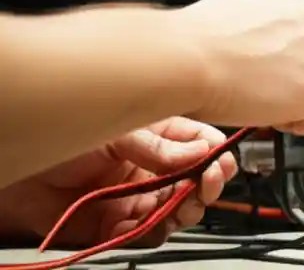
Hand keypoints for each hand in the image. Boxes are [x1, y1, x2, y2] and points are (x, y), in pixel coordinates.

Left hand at [0, 118, 237, 247]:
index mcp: (159, 137)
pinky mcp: (120, 225)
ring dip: (188, 208)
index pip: (202, 144)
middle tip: (206, 184)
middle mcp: (153, 168)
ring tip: (183, 203)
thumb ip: (159, 146)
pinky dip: (156, 230)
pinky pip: (150, 234)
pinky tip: (152, 219)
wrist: (20, 178)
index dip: (216, 155)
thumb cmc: (61, 141)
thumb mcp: (117, 134)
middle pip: (197, 181)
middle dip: (208, 184)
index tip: (217, 164)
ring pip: (180, 209)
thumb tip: (200, 152)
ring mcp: (138, 197)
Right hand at [178, 0, 303, 134]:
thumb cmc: (193, 43)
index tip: (277, 76)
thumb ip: (260, 32)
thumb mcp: (234, 19)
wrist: (188, 59)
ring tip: (258, 104)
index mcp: (290, 0)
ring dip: (296, 104)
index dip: (295, 62)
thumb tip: (258, 52)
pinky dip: (297, 125)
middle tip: (267, 95)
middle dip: (301, 83)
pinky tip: (267, 115)